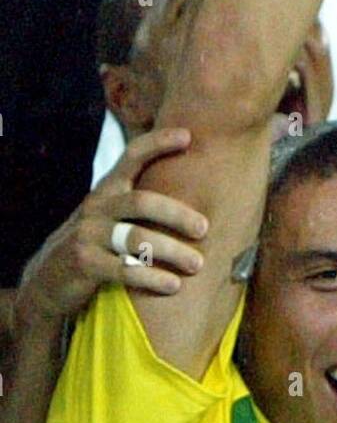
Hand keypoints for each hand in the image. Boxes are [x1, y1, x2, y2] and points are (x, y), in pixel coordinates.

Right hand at [20, 129, 207, 319]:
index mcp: (107, 189)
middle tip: (204, 228)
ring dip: (172, 252)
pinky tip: (174, 286)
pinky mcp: (84, 264)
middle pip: (143, 201)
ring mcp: (88, 235)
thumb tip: (194, 189)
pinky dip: (152, 278)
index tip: (187, 136)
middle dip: (177, 214)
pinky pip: (124, 270)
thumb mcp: (109, 215)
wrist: (47, 280)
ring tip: (197, 264)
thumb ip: (137, 200)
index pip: (131, 156)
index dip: (157, 143)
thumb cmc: (94, 243)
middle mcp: (97, 206)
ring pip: (137, 238)